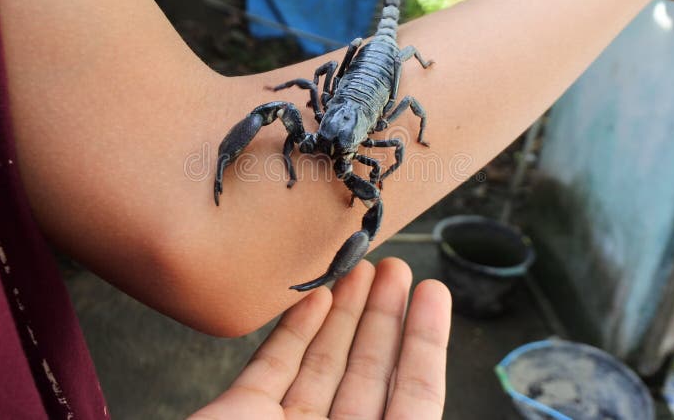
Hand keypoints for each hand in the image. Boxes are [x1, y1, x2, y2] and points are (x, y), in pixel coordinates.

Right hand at [188, 258, 451, 418]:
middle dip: (384, 319)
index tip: (434, 294)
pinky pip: (271, 369)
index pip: (410, 402)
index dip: (424, 346)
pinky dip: (293, 333)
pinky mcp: (239, 418)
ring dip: (342, 316)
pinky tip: (314, 301)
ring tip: (361, 269)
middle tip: (396, 269)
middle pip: (368, 376)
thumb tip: (425, 419)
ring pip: (323, 366)